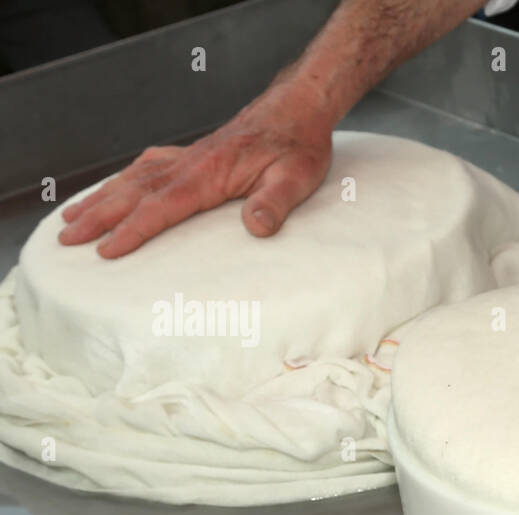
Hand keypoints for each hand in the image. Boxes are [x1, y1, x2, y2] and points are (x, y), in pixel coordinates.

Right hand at [58, 85, 333, 258]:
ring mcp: (188, 157)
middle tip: (67, 239)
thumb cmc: (298, 146)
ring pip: (133, 177)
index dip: (132, 229)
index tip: (106, 250)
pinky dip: (124, 178)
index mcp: (209, 173)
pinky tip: (115, 187)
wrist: (297, 109)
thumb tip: (255, 228)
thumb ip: (274, 203)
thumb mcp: (295, 178)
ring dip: (101, 198)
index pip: (161, 206)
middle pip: (134, 192)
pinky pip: (147, 165)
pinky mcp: (194, 154)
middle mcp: (190, 163)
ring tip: (72, 218)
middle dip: (99, 216)